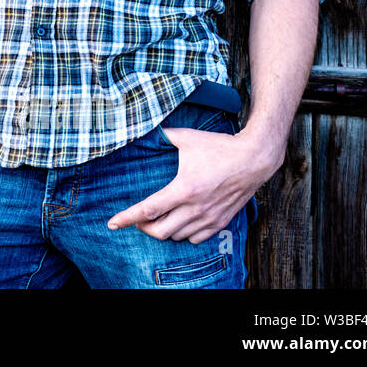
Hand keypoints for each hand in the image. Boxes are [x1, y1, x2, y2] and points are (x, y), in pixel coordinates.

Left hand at [105, 126, 273, 243]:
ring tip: (157, 218)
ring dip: (163, 230)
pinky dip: (182, 234)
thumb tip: (143, 128)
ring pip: (177, 237)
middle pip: (159, 231)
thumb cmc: (219, 147)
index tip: (112, 223)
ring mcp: (209, 218)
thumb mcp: (187, 137)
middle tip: (138, 218)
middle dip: (143, 227)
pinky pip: (195, 239)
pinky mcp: (221, 222)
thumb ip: (163, 135)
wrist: (255, 159)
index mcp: (183, 189)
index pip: (148, 210)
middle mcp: (195, 208)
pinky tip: (179, 222)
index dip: (127, 218)